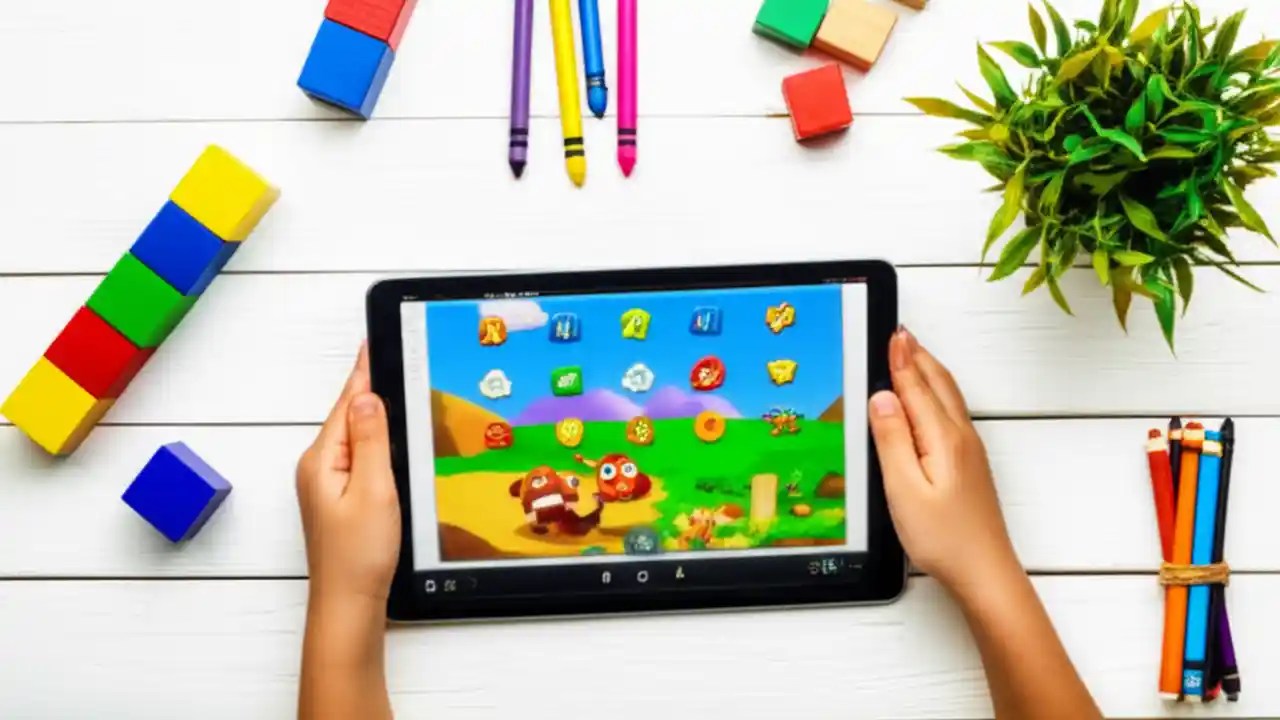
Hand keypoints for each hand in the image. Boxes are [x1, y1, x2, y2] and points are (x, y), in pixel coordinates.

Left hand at [296, 344, 400, 605]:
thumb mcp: (372, 490)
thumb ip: (370, 441)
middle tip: (388, 353)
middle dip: (370, 385)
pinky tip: (388, 438)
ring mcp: (328, 485)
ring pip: (354, 436)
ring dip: (374, 412)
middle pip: (349, 414)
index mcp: (323, 460)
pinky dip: (375, 440)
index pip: (349, 402)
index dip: (365, 371)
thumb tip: (368, 397)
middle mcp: (319, 468)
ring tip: (391, 384)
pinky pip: (358, 456)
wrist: (348, 604)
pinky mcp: (340, 500)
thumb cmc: (358, 557)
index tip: (373, 341)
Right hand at [868, 328, 1018, 597]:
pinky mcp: (969, 465)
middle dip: (917, 356)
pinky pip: (952, 414)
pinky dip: (937, 393)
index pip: (916, 388)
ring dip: (929, 371)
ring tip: (913, 355)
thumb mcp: (905, 490)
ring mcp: (969, 451)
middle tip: (900, 333)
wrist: (985, 572)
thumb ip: (892, 441)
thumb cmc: (945, 539)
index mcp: (943, 439)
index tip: (892, 333)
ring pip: (948, 397)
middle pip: (938, 384)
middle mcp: (961, 438)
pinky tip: (930, 399)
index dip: (901, 360)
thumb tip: (882, 398)